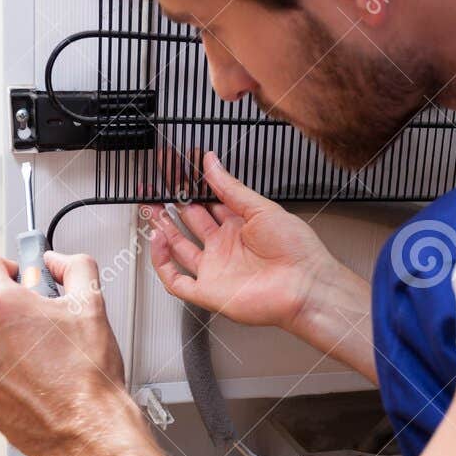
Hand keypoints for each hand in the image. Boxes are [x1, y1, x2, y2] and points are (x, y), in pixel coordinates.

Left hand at [0, 251, 137, 455]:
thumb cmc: (88, 375)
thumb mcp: (93, 304)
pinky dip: (7, 374)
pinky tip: (37, 381)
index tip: (23, 279)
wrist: (88, 430)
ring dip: (10, 345)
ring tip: (46, 360)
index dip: (9, 266)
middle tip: (48, 327)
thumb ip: (74, 267)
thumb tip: (59, 262)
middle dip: (16, 312)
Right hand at [145, 152, 338, 335]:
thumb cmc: (296, 251)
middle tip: (156, 191)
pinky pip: (177, 281)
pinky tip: (158, 243)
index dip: (191, 191)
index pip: (208, 205)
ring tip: (149, 210)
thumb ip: (231, 187)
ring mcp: (216, 270)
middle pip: (190, 225)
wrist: (305, 286)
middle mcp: (225, 249)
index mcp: (240, 227)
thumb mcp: (261, 208)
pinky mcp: (209, 292)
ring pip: (179, 250)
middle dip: (171, 208)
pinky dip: (162, 264)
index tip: (177, 175)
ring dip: (163, 231)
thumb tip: (212, 162)